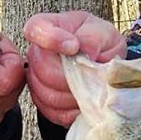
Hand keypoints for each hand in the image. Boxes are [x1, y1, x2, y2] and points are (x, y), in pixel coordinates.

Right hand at [22, 10, 123, 127]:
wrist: (104, 65)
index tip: (73, 46)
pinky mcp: (43, 102)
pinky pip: (52, 111)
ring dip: (74, 95)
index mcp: (51, 28)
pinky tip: (84, 101)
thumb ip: (93, 38)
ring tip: (91, 88)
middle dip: (71, 75)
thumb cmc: (101, 45)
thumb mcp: (105, 34)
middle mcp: (38, 52)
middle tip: (91, 74)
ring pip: (47, 94)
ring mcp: (37, 78)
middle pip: (43, 69)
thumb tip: (85, 50)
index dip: (51, 39)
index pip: (36, 29)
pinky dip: (72, 110)